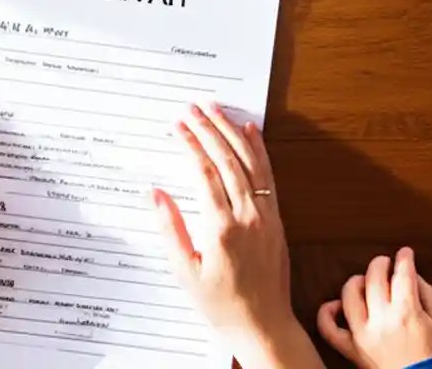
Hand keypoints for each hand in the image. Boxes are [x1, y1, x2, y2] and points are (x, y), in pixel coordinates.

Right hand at [151, 103, 322, 368]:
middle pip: (227, 160)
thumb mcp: (185, 272)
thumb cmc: (220, 304)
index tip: (177, 125)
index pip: (203, 172)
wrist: (262, 325)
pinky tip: (251, 131)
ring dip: (233, 131)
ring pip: (250, 162)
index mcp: (221, 228)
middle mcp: (248, 216)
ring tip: (217, 109)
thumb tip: (155, 194)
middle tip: (193, 107)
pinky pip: (268, 176)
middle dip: (209, 129)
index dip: (190, 144)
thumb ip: (171, 229)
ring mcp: (266, 215)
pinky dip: (259, 150)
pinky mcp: (276, 219)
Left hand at [316, 248, 431, 368]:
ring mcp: (363, 335)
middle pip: (374, 278)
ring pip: (349, 296)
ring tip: (366, 280)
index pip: (402, 274)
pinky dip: (327, 313)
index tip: (404, 254)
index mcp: (407, 313)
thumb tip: (412, 276)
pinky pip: (329, 330)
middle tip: (386, 262)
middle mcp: (382, 321)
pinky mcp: (352, 349)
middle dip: (381, 263)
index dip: (404, 259)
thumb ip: (429, 295)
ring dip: (357, 281)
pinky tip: (336, 304)